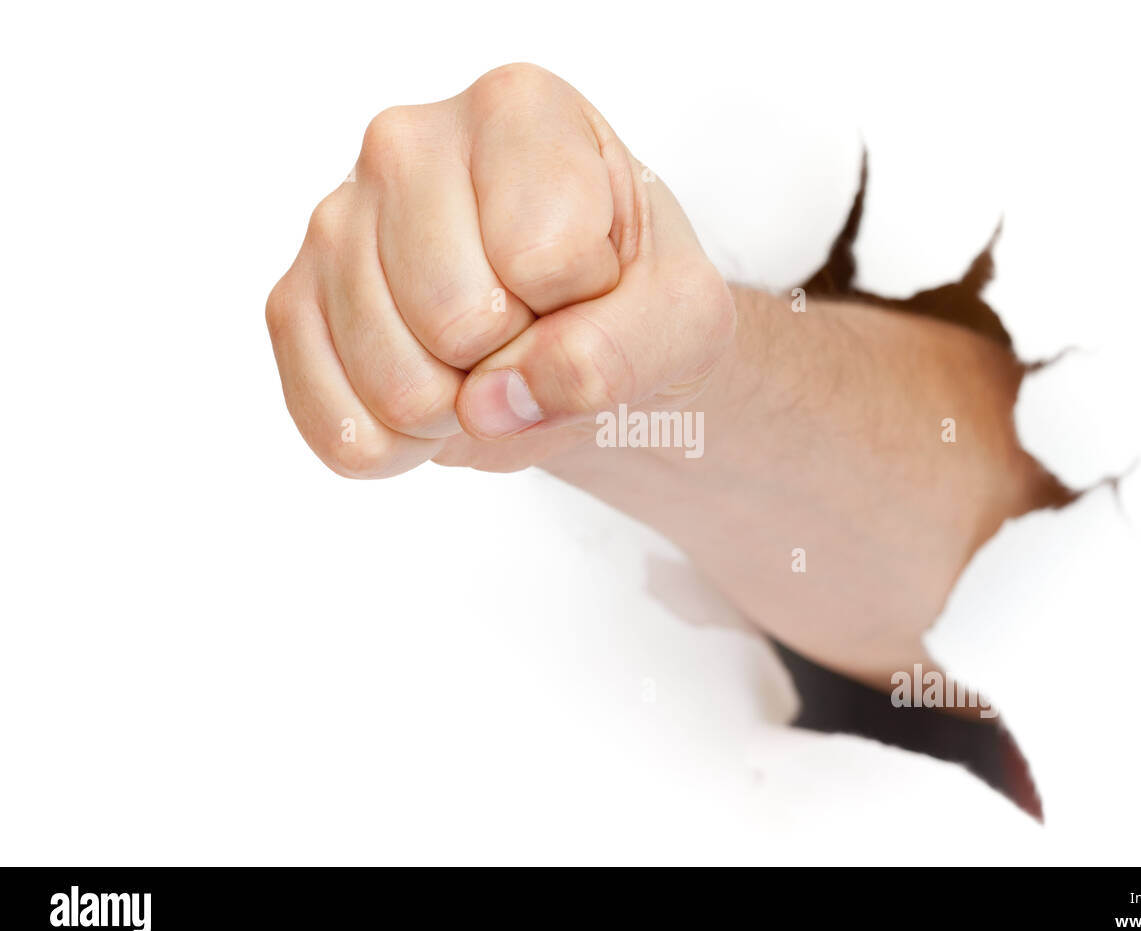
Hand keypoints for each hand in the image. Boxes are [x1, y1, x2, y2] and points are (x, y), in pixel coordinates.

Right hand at [265, 63, 735, 476]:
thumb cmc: (634, 295)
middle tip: (537, 332)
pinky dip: (407, 448)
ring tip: (489, 360)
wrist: (584, 328)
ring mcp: (334, 223)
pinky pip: (343, 433)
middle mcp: (405, 143)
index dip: (585, 306)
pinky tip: (436, 392)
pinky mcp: (291, 305)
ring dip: (466, 414)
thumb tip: (488, 403)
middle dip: (518, 365)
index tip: (593, 280)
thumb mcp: (684, 318)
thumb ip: (620, 352)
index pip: (543, 258)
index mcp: (517, 109)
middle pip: (456, 320)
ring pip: (397, 387)